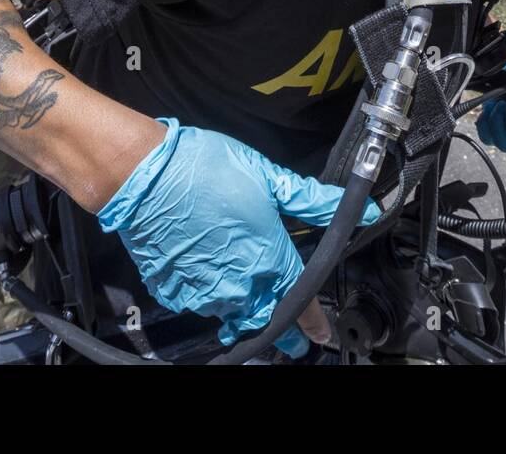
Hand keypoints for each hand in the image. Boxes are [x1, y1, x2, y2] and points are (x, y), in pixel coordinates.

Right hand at [97, 118, 380, 357]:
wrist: (145, 176)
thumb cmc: (206, 169)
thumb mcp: (268, 177)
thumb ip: (311, 201)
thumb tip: (360, 209)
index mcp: (269, 259)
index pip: (301, 302)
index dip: (313, 322)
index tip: (321, 335)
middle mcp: (240, 285)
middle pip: (266, 316)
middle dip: (278, 323)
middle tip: (288, 334)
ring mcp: (204, 292)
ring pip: (233, 312)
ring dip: (242, 309)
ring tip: (245, 297)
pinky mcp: (174, 291)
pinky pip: (199, 302)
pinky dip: (208, 295)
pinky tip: (208, 275)